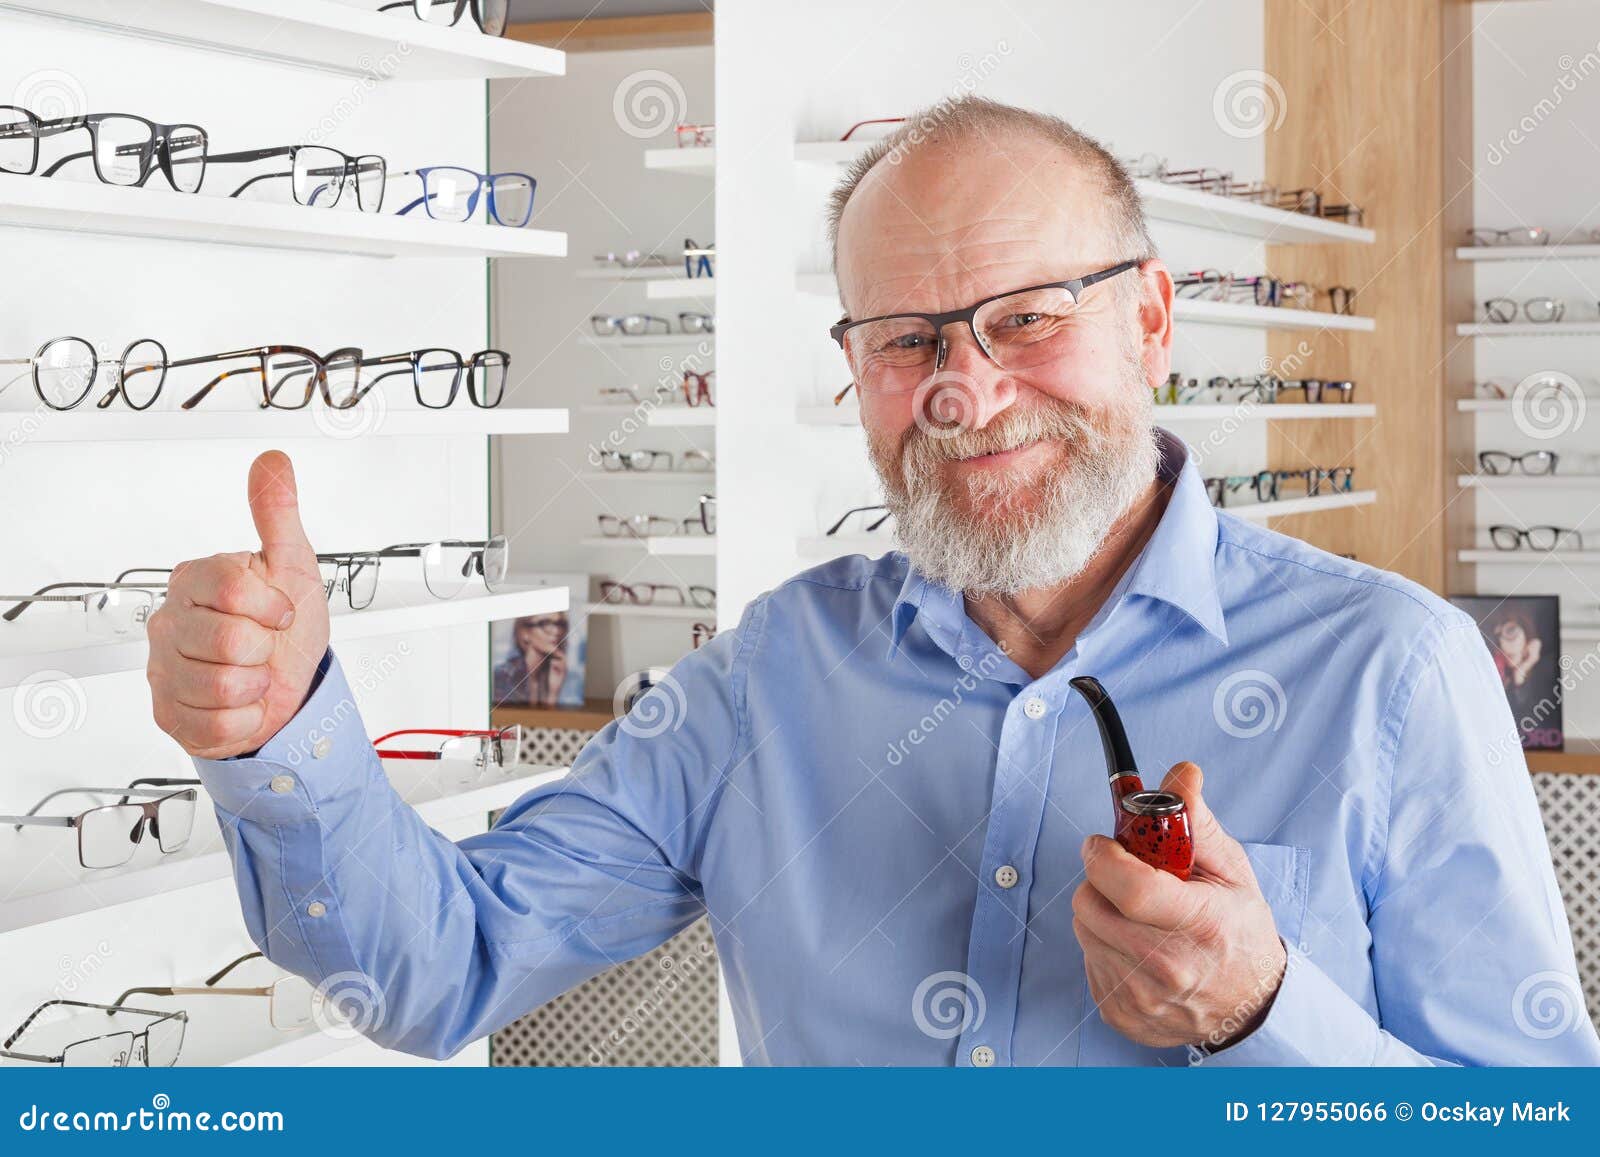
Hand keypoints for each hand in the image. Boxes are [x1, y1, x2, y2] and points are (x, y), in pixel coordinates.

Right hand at [147, 451, 330, 757]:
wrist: (288, 689)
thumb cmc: (285, 628)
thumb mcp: (293, 567)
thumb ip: (277, 515)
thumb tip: (272, 461)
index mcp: (194, 580)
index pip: (232, 588)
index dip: (272, 607)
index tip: (282, 613)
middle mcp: (169, 622)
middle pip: (228, 641)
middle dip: (264, 649)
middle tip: (264, 647)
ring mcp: (163, 669)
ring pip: (221, 685)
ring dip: (255, 685)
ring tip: (253, 674)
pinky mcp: (168, 713)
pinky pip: (216, 724)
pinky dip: (245, 718)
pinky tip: (243, 703)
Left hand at [1072, 762, 1286, 1051]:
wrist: (1250, 1007)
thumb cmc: (1239, 932)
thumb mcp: (1230, 870)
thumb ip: (1196, 820)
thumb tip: (1182, 773)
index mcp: (1198, 924)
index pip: (1130, 888)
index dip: (1104, 857)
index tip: (1103, 844)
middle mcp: (1166, 967)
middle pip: (1091, 905)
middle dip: (1101, 880)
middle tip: (1127, 878)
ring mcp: (1140, 997)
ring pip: (1083, 929)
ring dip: (1101, 912)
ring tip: (1138, 914)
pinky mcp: (1119, 1014)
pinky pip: (1087, 961)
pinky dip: (1103, 947)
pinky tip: (1136, 947)